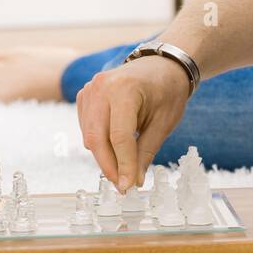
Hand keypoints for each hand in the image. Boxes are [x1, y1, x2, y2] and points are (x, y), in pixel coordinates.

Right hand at [76, 55, 191, 192]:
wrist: (162, 65)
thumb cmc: (167, 91)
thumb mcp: (163, 124)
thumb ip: (145, 153)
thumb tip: (134, 181)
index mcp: (125, 89)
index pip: (119, 136)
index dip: (123, 165)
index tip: (129, 186)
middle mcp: (101, 87)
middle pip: (97, 137)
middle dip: (109, 166)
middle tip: (123, 186)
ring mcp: (90, 89)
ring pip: (89, 135)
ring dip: (103, 157)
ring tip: (122, 171)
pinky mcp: (85, 95)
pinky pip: (86, 127)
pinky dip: (98, 142)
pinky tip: (114, 149)